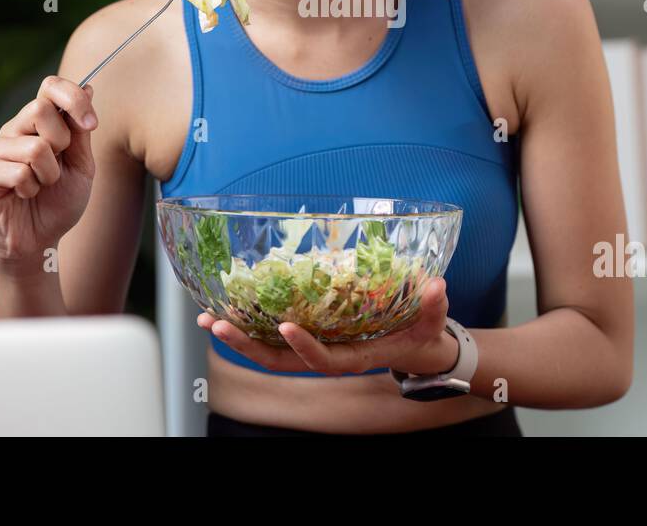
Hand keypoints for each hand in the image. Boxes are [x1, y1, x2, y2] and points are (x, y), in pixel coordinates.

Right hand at [0, 75, 98, 268]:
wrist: (39, 240)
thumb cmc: (59, 201)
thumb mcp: (81, 165)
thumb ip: (81, 131)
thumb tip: (88, 87)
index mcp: (39, 123)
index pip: (50, 86)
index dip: (73, 99)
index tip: (91, 125)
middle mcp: (14, 129)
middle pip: (39, 109)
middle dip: (61, 142)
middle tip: (58, 166)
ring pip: (34, 147)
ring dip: (48, 175)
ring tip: (40, 186)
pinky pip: (19, 172)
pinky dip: (30, 189)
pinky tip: (23, 195)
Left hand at [197, 277, 459, 376]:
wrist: (418, 350)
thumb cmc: (423, 336)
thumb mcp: (433, 321)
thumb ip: (435, 305)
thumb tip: (437, 284)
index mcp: (358, 357)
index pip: (327, 360)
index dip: (306, 347)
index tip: (287, 327)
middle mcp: (331, 356)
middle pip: (283, 362)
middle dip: (249, 346)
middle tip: (219, 324)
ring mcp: (318, 347)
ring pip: (272, 352)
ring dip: (240, 337)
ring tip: (209, 320)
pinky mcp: (312, 336)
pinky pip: (276, 338)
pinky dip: (251, 326)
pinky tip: (228, 311)